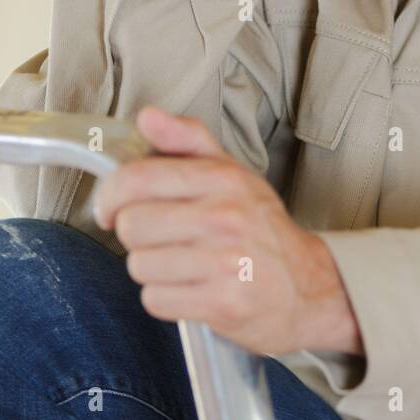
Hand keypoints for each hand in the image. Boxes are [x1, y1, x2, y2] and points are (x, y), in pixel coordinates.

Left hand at [93, 106, 363, 357]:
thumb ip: (187, 140)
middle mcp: (225, 217)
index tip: (111, 207)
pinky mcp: (222, 304)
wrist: (308, 285)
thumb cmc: (260, 228)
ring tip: (182, 263)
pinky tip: (190, 287)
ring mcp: (225, 262)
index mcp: (223, 179)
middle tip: (160, 237)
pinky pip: (155, 299)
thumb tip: (148, 116)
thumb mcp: (232, 173)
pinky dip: (165, 297)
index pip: (138, 178)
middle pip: (130, 225)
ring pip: (139, 265)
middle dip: (136, 235)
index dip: (110, 195)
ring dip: (152, 268)